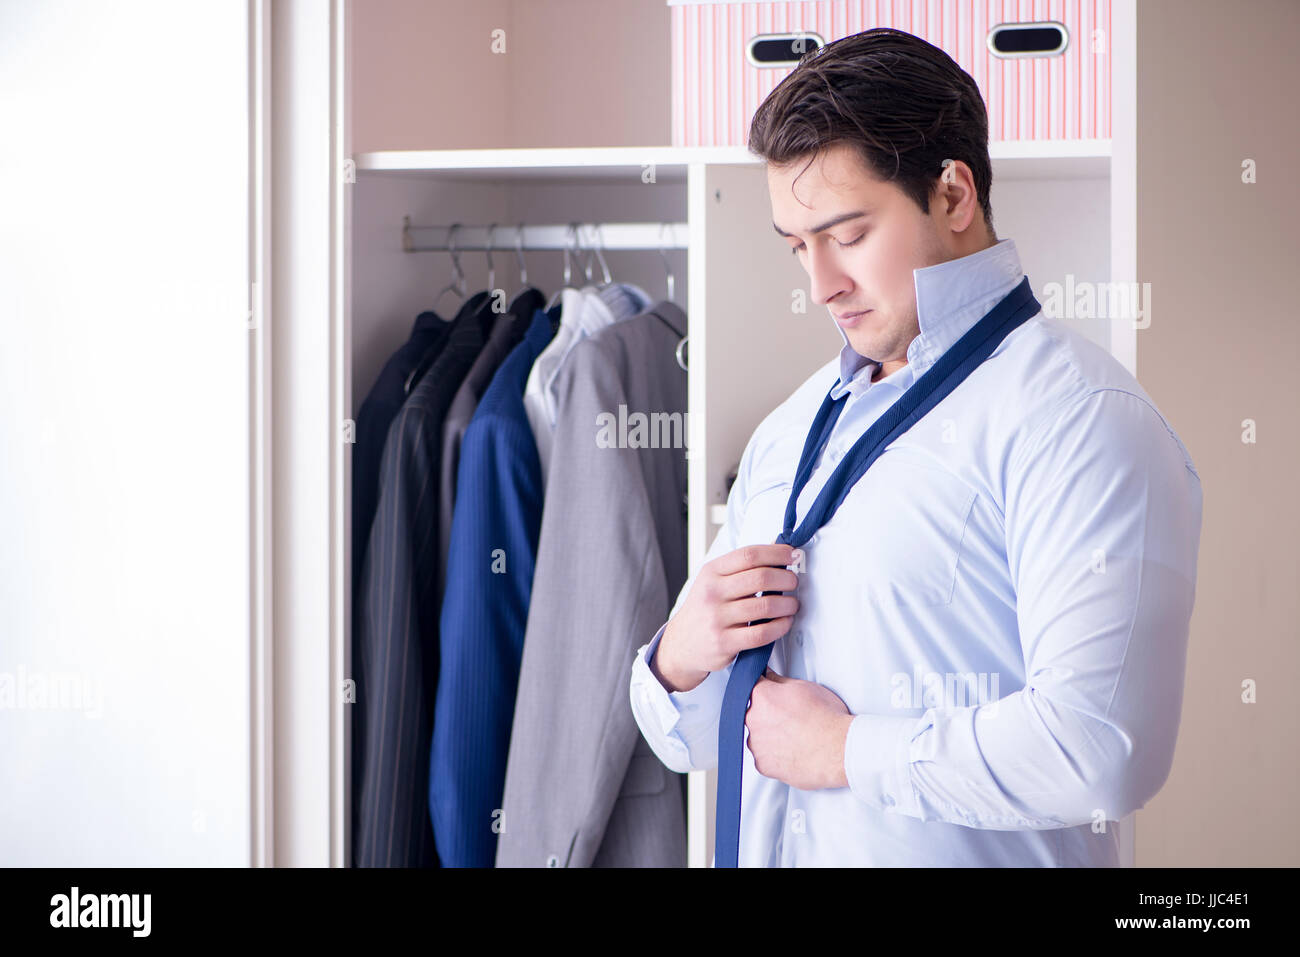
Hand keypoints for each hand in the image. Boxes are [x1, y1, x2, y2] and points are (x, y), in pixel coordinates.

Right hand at [651, 544, 800, 692]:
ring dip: (788, 604)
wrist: (682, 643)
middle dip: (786, 578)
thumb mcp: (713, 581)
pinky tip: (785, 622)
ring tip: (792, 604)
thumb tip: (779, 553)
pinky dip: (781, 626)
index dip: (777, 553)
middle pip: (761, 578)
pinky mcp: (724, 642)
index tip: (792, 555)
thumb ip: (741, 568)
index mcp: (711, 572)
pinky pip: (762, 633)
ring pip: (765, 606)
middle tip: (793, 582)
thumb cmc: (705, 609)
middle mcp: (712, 593)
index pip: (749, 555)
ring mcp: (717, 618)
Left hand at [745, 667, 853, 789]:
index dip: (764, 688)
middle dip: (768, 712)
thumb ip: (778, 680)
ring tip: (795, 735)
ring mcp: (756, 744)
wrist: (839, 750)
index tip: (772, 693)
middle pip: (753, 712)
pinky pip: (763, 755)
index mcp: (761, 696)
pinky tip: (793, 749)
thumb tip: (768, 675)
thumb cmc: (827, 718)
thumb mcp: (804, 687)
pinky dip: (775, 753)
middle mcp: (753, 719)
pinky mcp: (762, 764)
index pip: (752, 684)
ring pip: (758, 735)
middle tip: (790, 717)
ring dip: (770, 734)